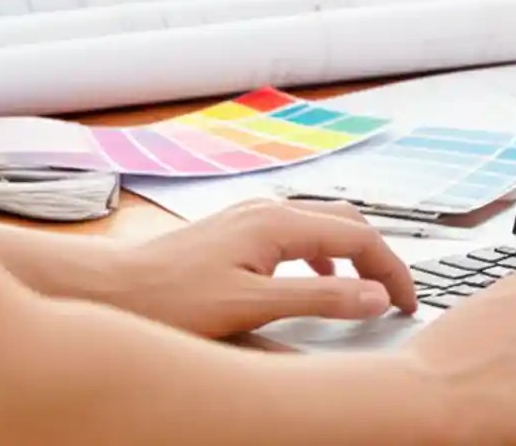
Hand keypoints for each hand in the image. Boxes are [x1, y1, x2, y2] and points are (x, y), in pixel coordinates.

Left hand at [113, 199, 417, 337]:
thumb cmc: (168, 299)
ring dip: (354, 254)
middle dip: (380, 257)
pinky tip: (317, 281)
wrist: (109, 290)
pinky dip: (324, 256)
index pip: (360, 237)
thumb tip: (374, 297)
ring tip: (368, 288)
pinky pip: (299, 233)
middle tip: (397, 296)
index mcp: (278, 223)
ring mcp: (252, 217)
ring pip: (324, 225)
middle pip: (348, 222)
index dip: (391, 270)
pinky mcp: (239, 231)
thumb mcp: (252, 306)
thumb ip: (319, 300)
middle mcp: (269, 210)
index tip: (407, 303)